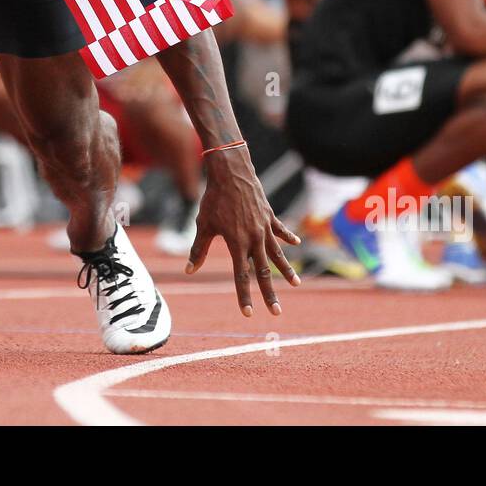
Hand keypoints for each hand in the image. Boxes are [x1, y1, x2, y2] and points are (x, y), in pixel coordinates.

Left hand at [187, 146, 300, 315]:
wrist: (231, 172)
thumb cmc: (214, 198)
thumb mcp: (204, 224)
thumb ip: (199, 249)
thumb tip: (189, 270)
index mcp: (237, 244)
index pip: (241, 277)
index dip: (244, 296)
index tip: (248, 313)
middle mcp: (254, 239)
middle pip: (264, 272)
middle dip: (270, 294)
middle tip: (277, 312)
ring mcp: (264, 228)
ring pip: (277, 254)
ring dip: (286, 270)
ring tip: (297, 285)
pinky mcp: (269, 216)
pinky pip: (280, 230)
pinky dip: (287, 237)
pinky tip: (296, 244)